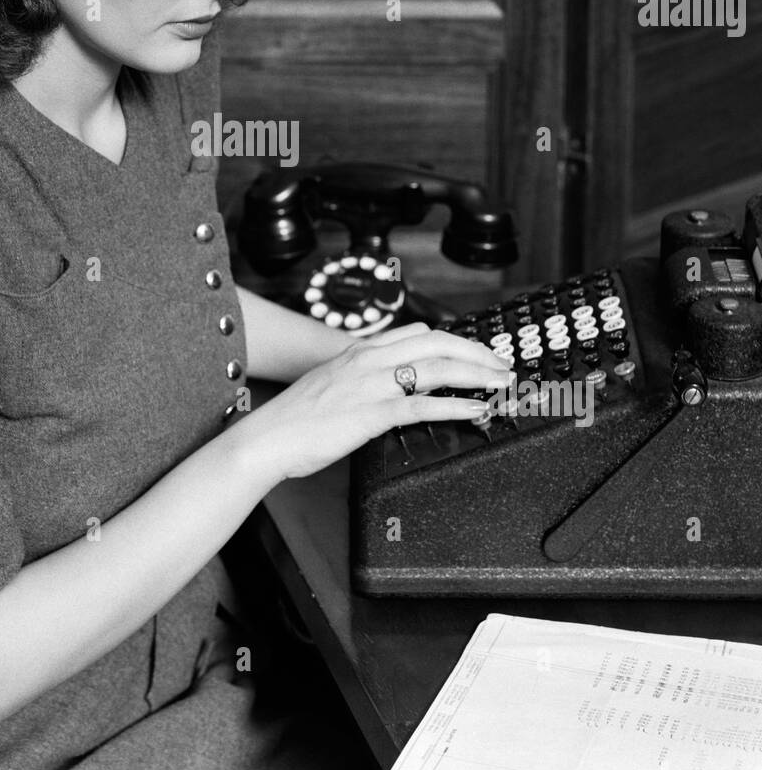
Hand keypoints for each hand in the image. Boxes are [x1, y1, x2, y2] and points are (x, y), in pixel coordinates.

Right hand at [240, 322, 513, 481]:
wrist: (267, 437)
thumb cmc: (295, 418)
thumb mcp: (331, 382)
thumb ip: (360, 375)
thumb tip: (389, 381)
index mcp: (360, 350)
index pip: (419, 332)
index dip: (455, 340)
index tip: (477, 352)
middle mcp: (369, 360)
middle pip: (437, 342)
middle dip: (477, 352)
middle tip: (502, 365)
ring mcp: (371, 385)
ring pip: (437, 368)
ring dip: (477, 374)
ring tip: (500, 383)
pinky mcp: (372, 414)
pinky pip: (423, 406)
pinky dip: (456, 406)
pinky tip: (476, 410)